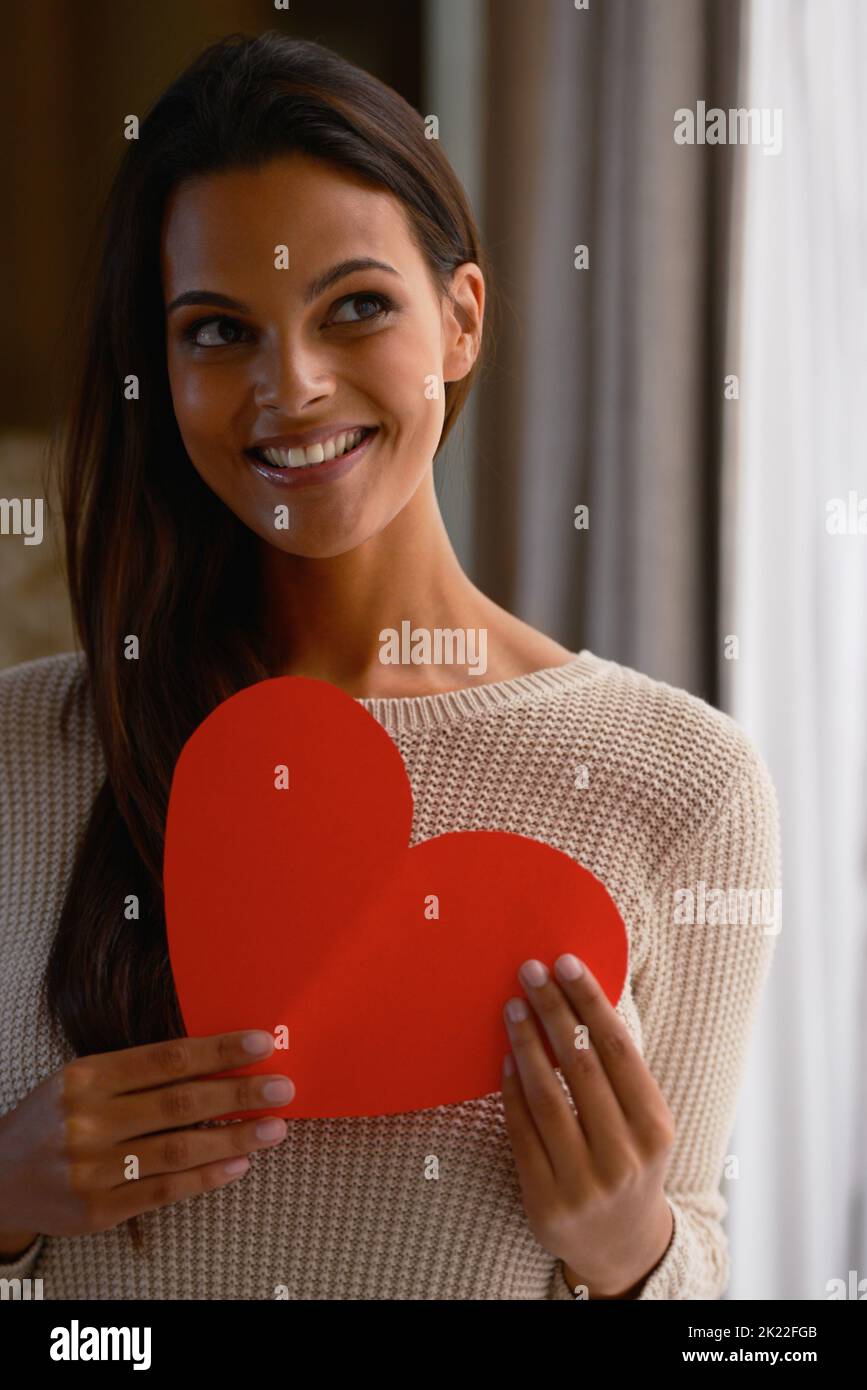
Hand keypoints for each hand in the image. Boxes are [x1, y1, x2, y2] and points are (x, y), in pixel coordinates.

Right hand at [0, 1030, 293, 1254]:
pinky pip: (165, 1191)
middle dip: (239, 1094)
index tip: (263, 1043)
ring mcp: (91, 1169)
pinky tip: (239, 1164)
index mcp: (85, 1076)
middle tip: (283, 1088)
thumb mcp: (84, 1078)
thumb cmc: (56, 1116)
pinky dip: (207, 1178)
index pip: (166, 1059)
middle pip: (180, 1104)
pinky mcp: (97, 1210)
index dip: (219, 1051)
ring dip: (236, 1139)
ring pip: (179, 1151)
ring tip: (274, 1128)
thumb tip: (219, 1063)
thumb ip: (140, 1072)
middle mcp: (87, 1121)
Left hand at [500, 953, 675, 1297]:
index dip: (590, 1002)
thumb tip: (580, 998)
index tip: (566, 963)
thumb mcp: (643, 1122)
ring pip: (547, 1097)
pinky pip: (522, 1132)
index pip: (619, 1050)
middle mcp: (624, 1156)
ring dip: (526, 1043)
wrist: (622, 1245)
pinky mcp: (547, 1201)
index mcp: (655, 1128)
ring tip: (512, 1006)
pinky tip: (505, 1057)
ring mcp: (584, 1183)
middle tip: (530, 971)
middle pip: (581, 1066)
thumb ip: (619, 1072)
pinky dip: (511, 1090)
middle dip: (553, 1011)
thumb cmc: (630, 1161)